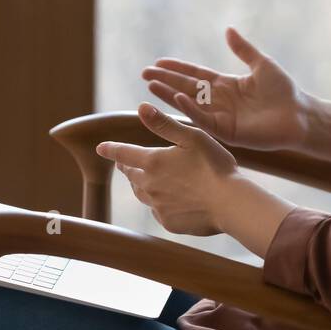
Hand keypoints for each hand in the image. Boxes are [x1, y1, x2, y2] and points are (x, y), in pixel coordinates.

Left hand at [97, 103, 239, 237]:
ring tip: (142, 181)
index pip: (124, 154)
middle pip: (131, 176)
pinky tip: (168, 201)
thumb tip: (141, 107)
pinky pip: (158, 211)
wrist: (230, 204)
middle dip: (127, 168)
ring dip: (140, 185)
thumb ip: (164, 124)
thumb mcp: (192, 137)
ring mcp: (158, 206)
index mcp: (153, 162)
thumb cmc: (214, 165)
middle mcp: (150, 185)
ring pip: (142, 194)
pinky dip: (159, 204)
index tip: (100, 148)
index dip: (111, 149)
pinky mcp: (169, 223)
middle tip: (125, 164)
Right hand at [140, 26, 309, 150]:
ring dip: (170, 94)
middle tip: (145, 73)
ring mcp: (221, 116)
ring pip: (190, 104)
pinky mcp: (226, 131)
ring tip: (151, 85)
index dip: (178, 68)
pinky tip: (176, 98)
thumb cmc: (284, 91)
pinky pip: (203, 119)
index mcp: (226, 85)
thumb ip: (243, 50)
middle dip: (166, 80)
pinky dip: (189, 109)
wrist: (299, 115)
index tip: (158, 62)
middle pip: (187, 88)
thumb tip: (228, 30)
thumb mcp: (262, 64)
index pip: (196, 75)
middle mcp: (219, 101)